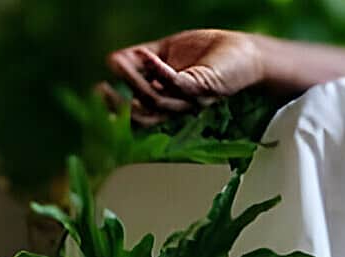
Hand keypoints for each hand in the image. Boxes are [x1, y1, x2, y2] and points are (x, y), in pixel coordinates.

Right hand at [104, 30, 264, 125]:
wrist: (247, 53)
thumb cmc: (211, 54)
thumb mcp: (168, 54)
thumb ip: (142, 59)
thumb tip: (111, 60)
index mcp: (170, 102)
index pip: (139, 113)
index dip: (116, 108)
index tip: (97, 91)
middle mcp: (181, 108)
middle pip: (145, 116)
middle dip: (119, 105)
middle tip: (100, 90)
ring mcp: (193, 101)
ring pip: (157, 102)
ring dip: (134, 81)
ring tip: (120, 61)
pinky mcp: (205, 88)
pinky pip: (177, 84)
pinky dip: (157, 69)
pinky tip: (145, 54)